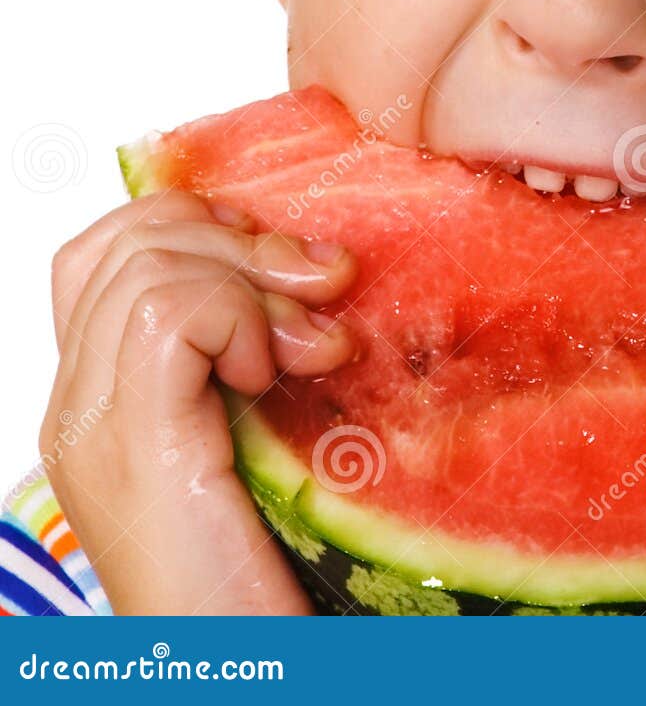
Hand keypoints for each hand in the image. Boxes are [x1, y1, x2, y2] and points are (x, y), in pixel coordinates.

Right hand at [42, 190, 358, 613]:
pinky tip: (275, 375)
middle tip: (323, 287)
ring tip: (316, 345)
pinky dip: (240, 320)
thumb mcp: (271, 432)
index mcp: (102, 401)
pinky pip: (169, 315)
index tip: (283, 265)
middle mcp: (79, 409)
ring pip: (148, 265)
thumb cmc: (268, 575)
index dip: (200, 226)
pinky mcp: (134, 447)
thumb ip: (266, 356)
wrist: (245, 672)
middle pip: (128, 244)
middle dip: (242, 240)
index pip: (109, 253)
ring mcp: (94, 429)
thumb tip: (318, 265)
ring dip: (256, 281)